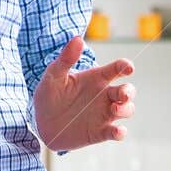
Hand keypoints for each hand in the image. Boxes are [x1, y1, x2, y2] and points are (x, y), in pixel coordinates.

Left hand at [33, 35, 134, 150]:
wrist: (41, 124)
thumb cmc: (49, 96)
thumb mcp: (53, 75)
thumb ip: (66, 58)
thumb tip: (77, 38)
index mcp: (96, 79)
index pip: (116, 69)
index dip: (126, 66)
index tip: (128, 67)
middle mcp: (104, 96)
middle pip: (127, 91)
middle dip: (129, 91)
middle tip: (122, 93)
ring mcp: (104, 114)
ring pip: (127, 110)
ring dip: (126, 109)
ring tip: (114, 109)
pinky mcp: (100, 132)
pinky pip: (116, 133)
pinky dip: (121, 132)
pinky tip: (117, 131)